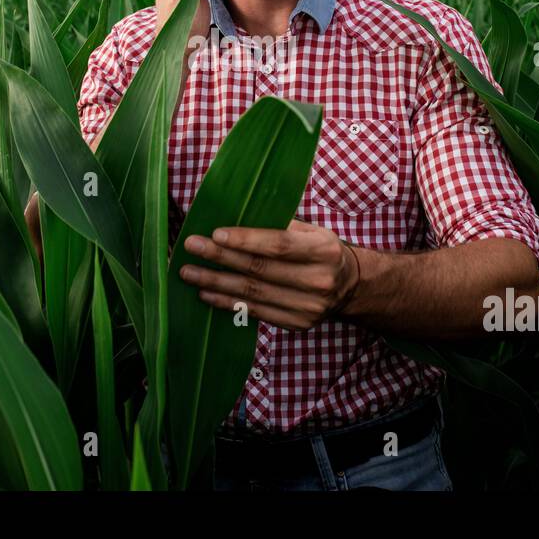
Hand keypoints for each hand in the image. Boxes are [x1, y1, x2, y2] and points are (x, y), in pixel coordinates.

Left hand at [179, 219, 362, 330]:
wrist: (350, 286)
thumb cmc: (321, 250)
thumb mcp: (312, 231)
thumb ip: (280, 225)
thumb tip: (235, 214)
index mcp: (323, 250)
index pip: (279, 245)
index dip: (246, 240)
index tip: (215, 234)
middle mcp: (318, 280)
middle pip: (260, 269)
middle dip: (220, 258)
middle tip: (191, 247)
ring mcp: (308, 306)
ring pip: (252, 293)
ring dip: (215, 283)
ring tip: (188, 272)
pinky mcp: (297, 324)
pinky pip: (255, 312)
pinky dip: (227, 303)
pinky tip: (206, 294)